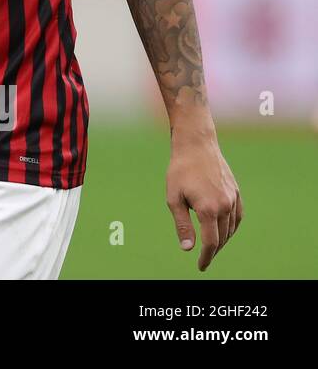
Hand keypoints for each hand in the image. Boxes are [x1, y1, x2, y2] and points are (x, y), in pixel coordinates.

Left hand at [166, 125, 242, 270]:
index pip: (211, 243)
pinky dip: (231, 227)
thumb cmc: (180, 171)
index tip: (201, 266)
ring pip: (231, 228)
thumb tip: (187, 248)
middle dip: (214, 250)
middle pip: (222, 238)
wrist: (196, 145)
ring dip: (223, 240)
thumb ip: (182, 225)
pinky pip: (237, 217)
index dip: (206, 257)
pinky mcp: (236, 192)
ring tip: (212, 246)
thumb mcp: (174, 198)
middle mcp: (224, 205)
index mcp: (208, 209)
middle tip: (204, 258)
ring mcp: (232, 198)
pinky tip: (224, 230)